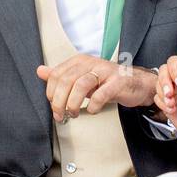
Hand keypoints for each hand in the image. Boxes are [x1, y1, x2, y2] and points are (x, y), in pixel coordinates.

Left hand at [35, 53, 156, 123]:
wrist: (136, 83)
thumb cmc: (107, 82)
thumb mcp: (81, 78)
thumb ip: (61, 75)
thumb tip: (40, 71)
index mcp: (80, 61)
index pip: (56, 74)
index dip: (51, 92)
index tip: (53, 106)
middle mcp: (91, 63)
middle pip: (66, 80)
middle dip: (59, 101)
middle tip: (60, 115)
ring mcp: (105, 71)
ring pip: (81, 85)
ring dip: (73, 104)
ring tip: (73, 114)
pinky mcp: (118, 82)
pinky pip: (101, 94)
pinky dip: (93, 105)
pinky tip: (92, 110)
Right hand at [155, 54, 176, 148]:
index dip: (175, 69)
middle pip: (164, 70)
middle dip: (165, 81)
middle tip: (172, 93)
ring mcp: (175, 91)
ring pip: (158, 83)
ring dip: (163, 93)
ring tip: (173, 104)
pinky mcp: (168, 103)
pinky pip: (157, 97)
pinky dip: (163, 103)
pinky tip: (173, 109)